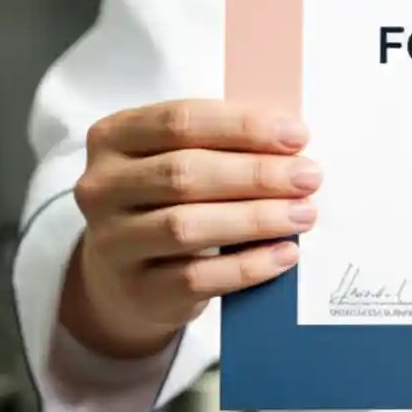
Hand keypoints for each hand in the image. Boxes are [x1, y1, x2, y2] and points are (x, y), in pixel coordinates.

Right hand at [61, 100, 321, 358]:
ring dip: (256, 219)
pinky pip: (197, 277)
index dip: (243, 127)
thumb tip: (293, 140)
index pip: (180, 121)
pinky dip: (248, 265)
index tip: (298, 135)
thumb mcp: (181, 160)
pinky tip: (285, 254)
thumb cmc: (169, 201)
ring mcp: (113, 242)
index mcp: (113, 137)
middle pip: (184, 174)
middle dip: (257, 174)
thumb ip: (226, 144)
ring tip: (304, 214)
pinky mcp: (137, 290)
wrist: (126, 277)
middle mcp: (102, 187)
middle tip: (309, 177)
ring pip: (187, 227)